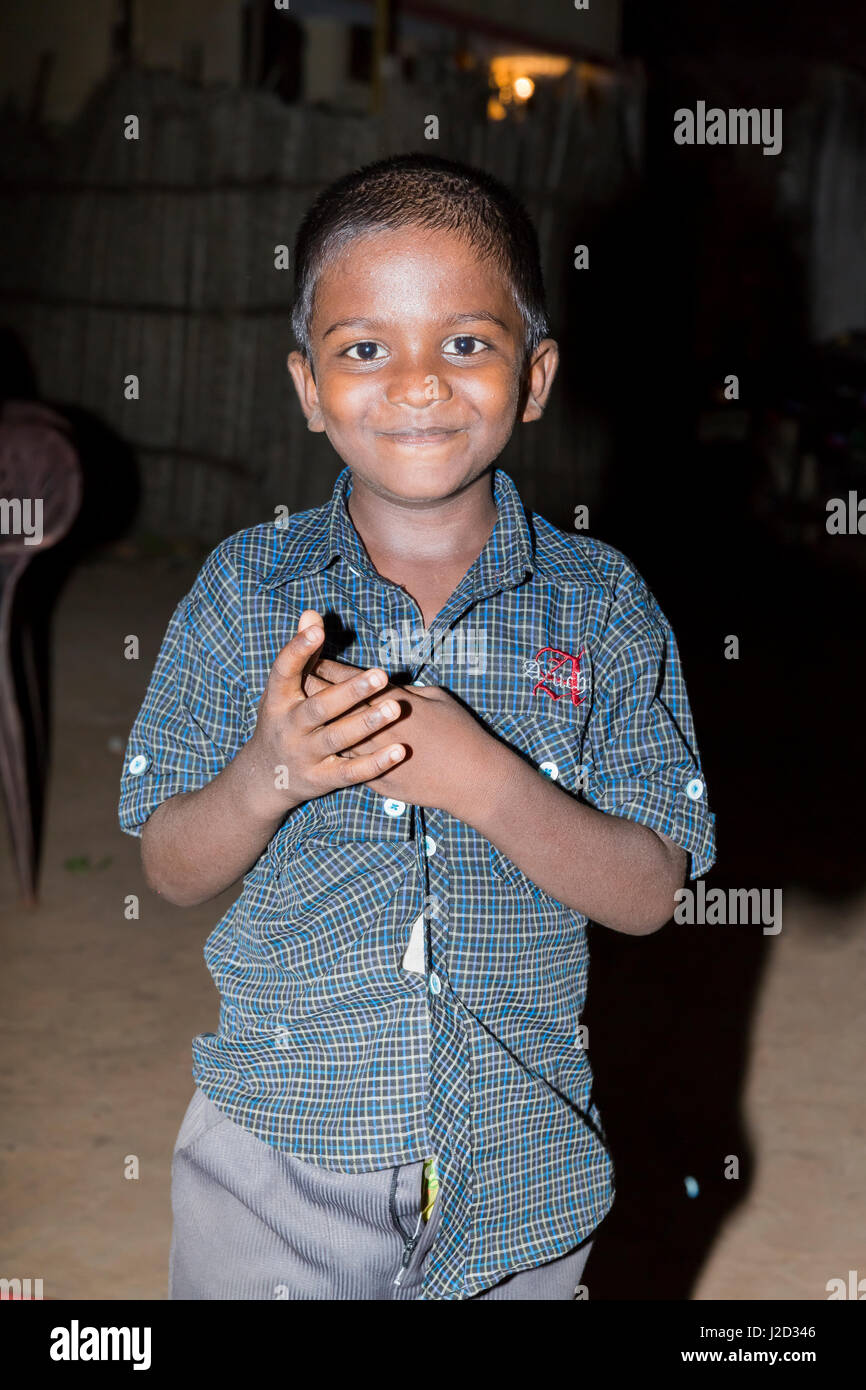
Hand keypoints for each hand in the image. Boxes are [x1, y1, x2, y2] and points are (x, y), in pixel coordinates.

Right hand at [248, 612, 406, 813]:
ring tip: (396, 708)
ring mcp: (304, 754)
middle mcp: (289, 726)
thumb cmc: (285, 720)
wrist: (265, 777)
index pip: (284, 671)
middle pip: (319, 708)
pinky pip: (350, 772)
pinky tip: (399, 750)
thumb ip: (304, 654)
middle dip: (350, 691)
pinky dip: (375, 763)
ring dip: (367, 723)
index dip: (298, 649)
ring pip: (337, 738)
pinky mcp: (321, 779)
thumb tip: (312, 613)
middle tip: (381, 674)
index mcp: (279, 699)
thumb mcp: (286, 690)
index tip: (317, 630)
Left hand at [301, 643, 493, 816]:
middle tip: (292, 677)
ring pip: (337, 735)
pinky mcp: (378, 782)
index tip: (312, 655)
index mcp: (396, 702)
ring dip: (318, 723)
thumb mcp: (437, 699)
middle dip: (314, 689)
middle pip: (338, 705)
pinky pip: (349, 766)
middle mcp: (381, 728)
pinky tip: (317, 749)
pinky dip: (333, 754)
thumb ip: (407, 689)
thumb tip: (386, 685)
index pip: (354, 680)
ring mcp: (377, 757)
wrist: (473, 781)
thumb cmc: (462, 734)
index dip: (330, 667)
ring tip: (296, 712)